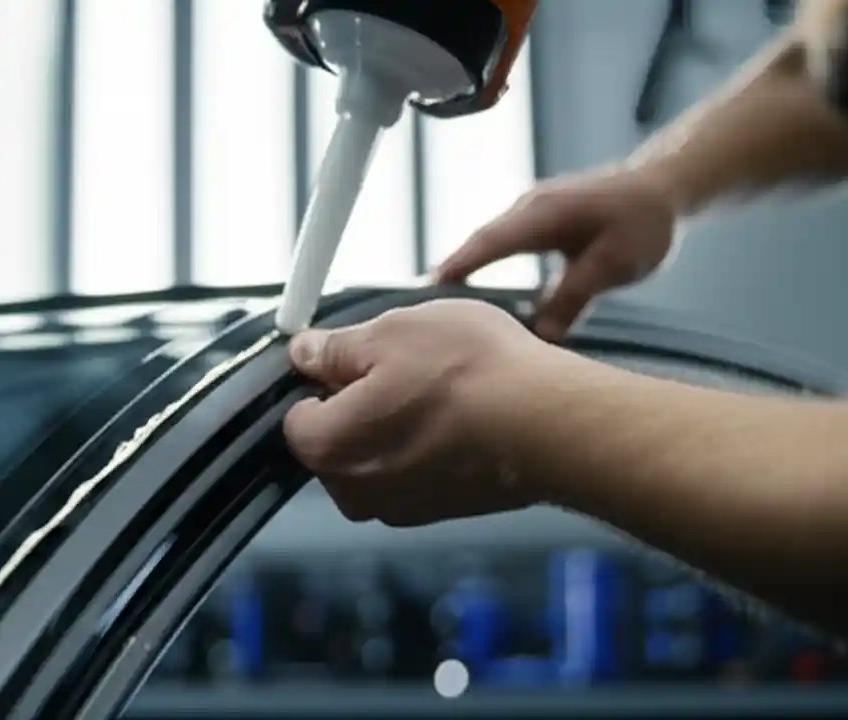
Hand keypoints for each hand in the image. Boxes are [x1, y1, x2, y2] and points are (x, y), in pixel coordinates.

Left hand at [282, 299, 551, 526]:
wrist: (551, 426)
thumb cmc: (472, 378)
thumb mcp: (390, 332)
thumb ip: (335, 347)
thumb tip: (306, 352)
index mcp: (328, 449)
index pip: (296, 415)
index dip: (322, 380)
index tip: (351, 358)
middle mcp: (357, 492)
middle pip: (336, 438)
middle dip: (359, 403)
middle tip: (405, 366)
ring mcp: (403, 508)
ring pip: (379, 454)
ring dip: (399, 422)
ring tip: (442, 387)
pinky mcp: (444, 510)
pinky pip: (418, 470)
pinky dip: (432, 444)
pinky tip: (464, 414)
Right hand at [434, 169, 677, 340]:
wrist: (662, 187)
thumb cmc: (644, 221)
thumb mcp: (615, 264)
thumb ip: (575, 298)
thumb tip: (541, 334)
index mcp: (545, 213)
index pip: (492, 241)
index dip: (460, 264)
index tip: (430, 287)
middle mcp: (530, 208)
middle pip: (481, 242)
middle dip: (451, 270)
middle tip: (423, 307)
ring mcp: (531, 212)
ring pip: (490, 244)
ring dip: (465, 269)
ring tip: (441, 306)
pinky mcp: (538, 222)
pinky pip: (502, 245)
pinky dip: (485, 265)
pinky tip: (476, 294)